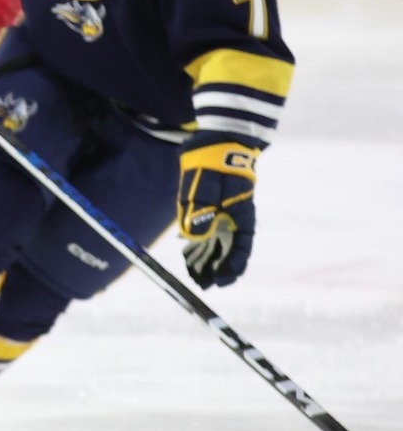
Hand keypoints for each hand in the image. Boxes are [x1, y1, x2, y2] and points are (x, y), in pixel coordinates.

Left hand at [177, 134, 258, 288]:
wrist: (213, 143)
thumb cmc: (213, 163)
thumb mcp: (206, 185)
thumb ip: (199, 208)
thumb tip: (192, 236)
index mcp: (241, 215)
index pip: (242, 247)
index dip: (234, 266)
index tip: (223, 281)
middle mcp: (233, 219)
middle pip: (227, 250)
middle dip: (217, 269)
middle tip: (203, 287)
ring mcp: (221, 215)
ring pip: (216, 245)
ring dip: (206, 262)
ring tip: (195, 279)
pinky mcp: (208, 211)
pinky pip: (205, 235)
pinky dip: (197, 248)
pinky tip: (187, 258)